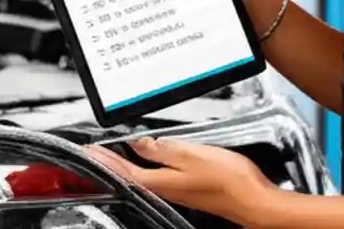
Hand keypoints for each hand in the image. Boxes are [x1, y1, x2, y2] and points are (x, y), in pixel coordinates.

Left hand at [86, 137, 277, 224]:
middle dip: (110, 163)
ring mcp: (177, 191)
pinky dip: (145, 166)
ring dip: (126, 164)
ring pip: (142, 176)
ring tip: (113, 155)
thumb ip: (163, 150)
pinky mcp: (189, 189)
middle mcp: (166, 189)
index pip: (124, 170)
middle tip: (94, 153)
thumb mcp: (192, 155)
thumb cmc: (228, 179)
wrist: (253, 200)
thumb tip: (140, 144)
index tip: (89, 151)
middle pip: (130, 175)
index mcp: (162, 182)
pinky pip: (158, 177)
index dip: (105, 160)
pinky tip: (147, 160)